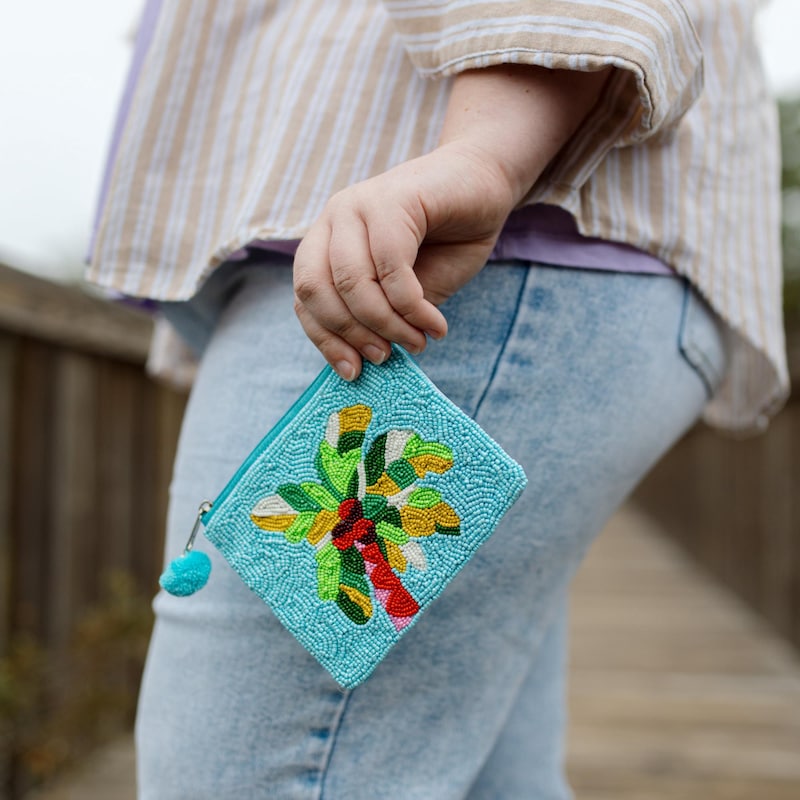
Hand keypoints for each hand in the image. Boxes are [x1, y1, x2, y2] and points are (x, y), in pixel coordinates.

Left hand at [294, 65, 610, 378]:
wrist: (484, 185)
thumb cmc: (446, 241)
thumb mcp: (406, 291)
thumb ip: (382, 316)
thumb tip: (363, 363)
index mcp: (327, 241)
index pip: (305, 296)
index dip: (324, 339)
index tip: (353, 372)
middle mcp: (334, 219)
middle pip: (318, 291)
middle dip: (353, 334)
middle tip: (386, 357)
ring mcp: (358, 205)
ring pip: (353, 284)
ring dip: (387, 325)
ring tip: (418, 342)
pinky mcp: (391, 200)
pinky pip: (392, 270)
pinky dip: (413, 309)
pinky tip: (436, 325)